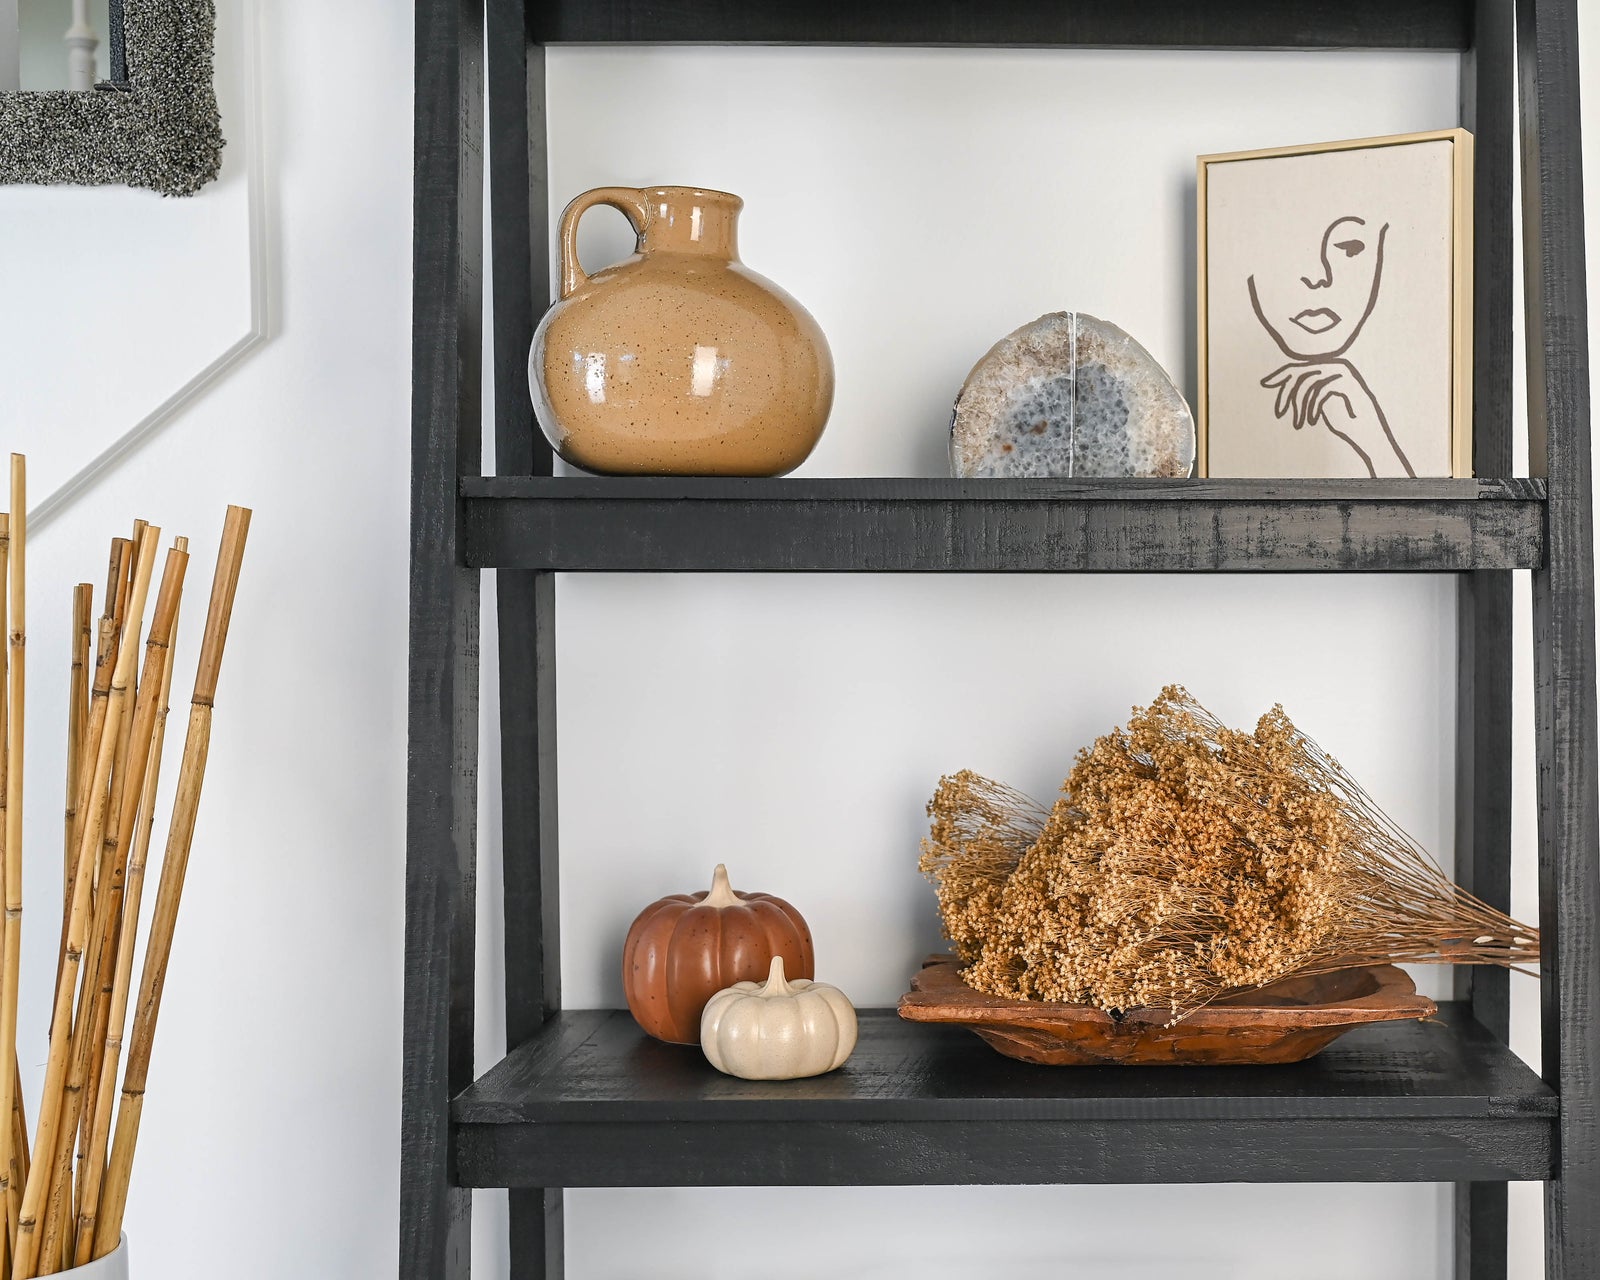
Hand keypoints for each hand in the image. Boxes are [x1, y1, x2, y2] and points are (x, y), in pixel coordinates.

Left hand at [1260, 359, 1412, 476]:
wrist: (1366, 432)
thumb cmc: (1342, 419)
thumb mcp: (1316, 403)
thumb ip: (1304, 391)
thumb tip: (1280, 383)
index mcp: (1328, 368)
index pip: (1299, 366)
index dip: (1281, 374)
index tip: (1265, 383)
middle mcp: (1336, 366)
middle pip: (1301, 373)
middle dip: (1287, 393)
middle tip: (1279, 412)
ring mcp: (1344, 373)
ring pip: (1309, 383)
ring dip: (1300, 406)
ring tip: (1298, 423)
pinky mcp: (1349, 383)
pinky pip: (1321, 391)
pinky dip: (1313, 408)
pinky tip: (1312, 421)